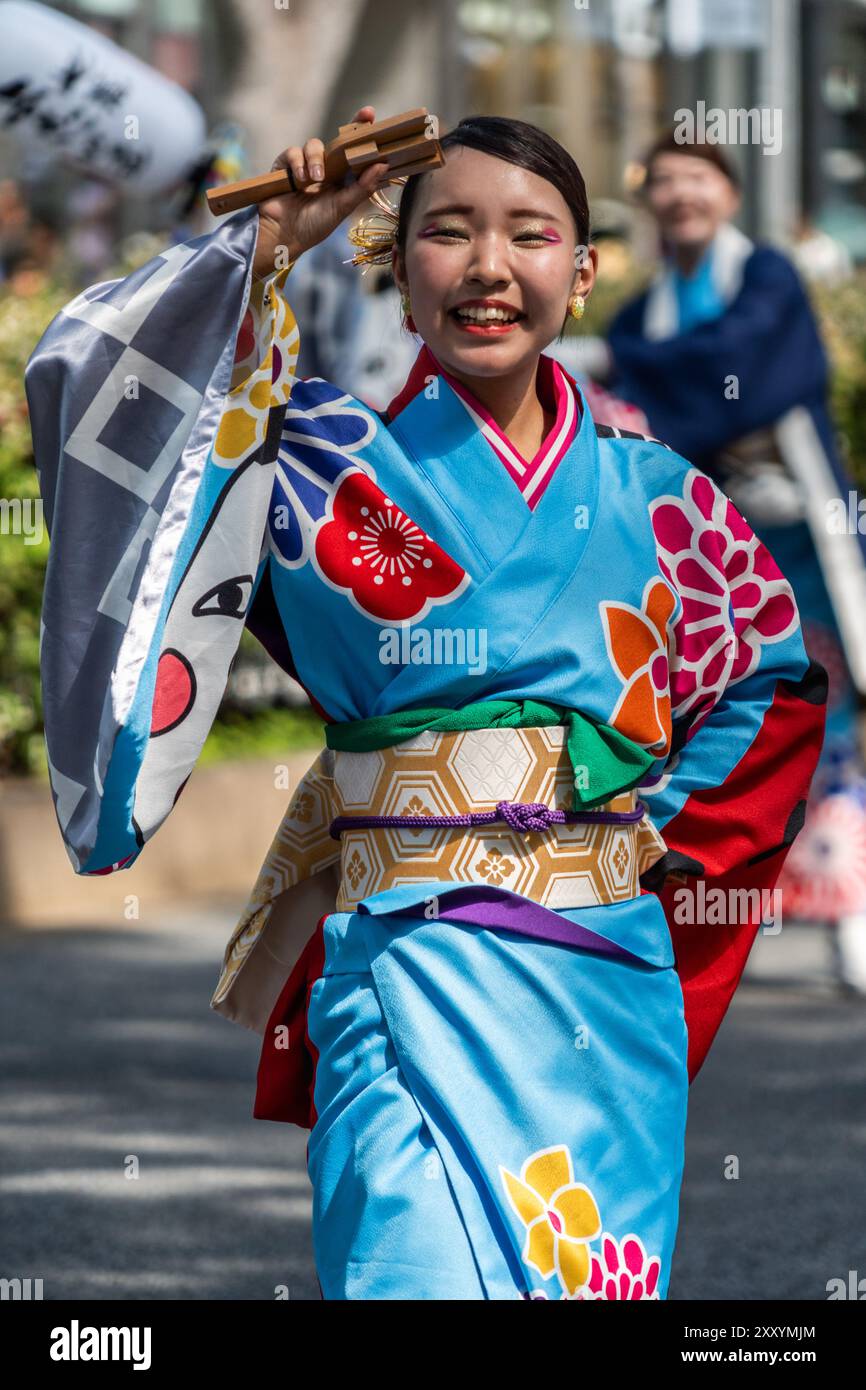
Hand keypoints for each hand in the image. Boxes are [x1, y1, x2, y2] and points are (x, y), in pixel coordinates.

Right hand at [252, 105, 390, 277]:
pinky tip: (301, 179)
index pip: (356, 153)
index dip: (365, 135)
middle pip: (339, 139)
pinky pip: (293, 152)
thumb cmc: (315, 225)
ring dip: (317, 160)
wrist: (284, 236)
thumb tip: (383, 165)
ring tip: (316, 179)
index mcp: (341, 178)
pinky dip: (298, 164)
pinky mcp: (285, 165)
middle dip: (353, 125)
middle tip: (365, 117)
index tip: (375, 118)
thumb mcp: (343, 207)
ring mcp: (305, 165)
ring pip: (315, 145)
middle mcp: (325, 168)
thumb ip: (362, 187)